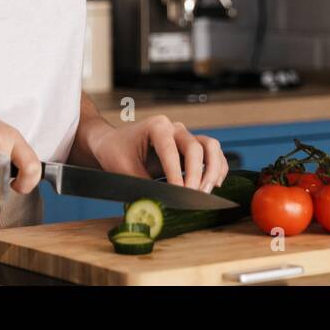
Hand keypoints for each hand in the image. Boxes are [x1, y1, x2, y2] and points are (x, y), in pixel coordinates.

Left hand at [88, 114, 228, 192]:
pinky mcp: (189, 147)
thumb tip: (163, 203)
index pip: (172, 150)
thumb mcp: (124, 169)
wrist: (112, 144)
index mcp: (157, 126)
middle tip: (194, 195)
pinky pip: (212, 153)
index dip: (177, 173)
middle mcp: (174, 128)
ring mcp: (184, 136)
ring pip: (210, 146)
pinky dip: (217, 167)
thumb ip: (144, 185)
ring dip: (213, 169)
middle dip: (197, 174)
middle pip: (196, 147)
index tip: (180, 193)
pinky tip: (215, 183)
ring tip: (207, 191)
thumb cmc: (115, 152)